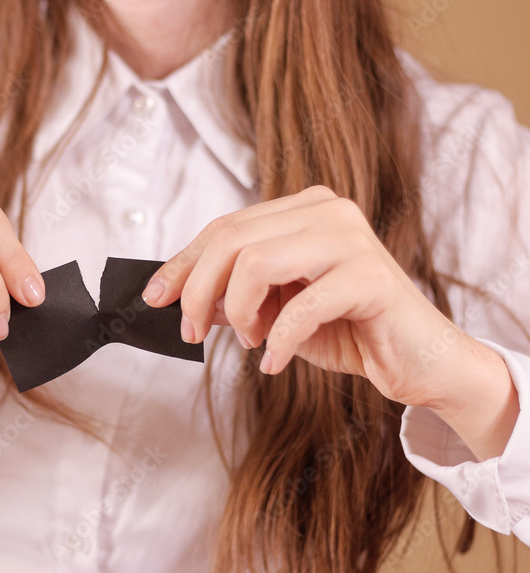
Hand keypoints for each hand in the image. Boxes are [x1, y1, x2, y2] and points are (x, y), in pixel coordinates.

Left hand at [140, 185, 472, 411]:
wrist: (419, 360)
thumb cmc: (347, 330)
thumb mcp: (277, 310)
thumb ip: (236, 295)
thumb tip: (183, 296)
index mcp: (302, 210)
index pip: (225, 228)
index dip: (182, 263)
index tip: (154, 297)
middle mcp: (327, 212)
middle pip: (231, 240)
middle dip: (199, 291)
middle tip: (193, 331)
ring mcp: (351, 240)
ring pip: (256, 262)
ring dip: (238, 312)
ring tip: (250, 342)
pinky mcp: (371, 277)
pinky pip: (300, 306)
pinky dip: (276, 341)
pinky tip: (274, 362)